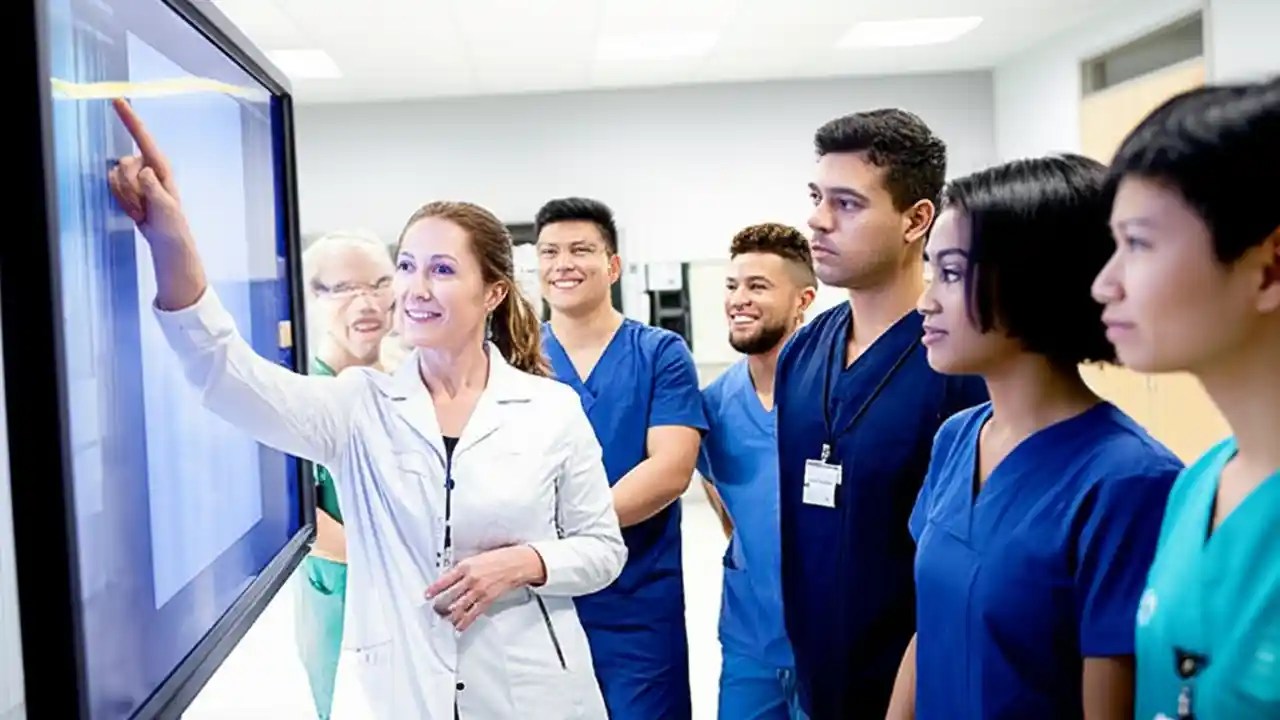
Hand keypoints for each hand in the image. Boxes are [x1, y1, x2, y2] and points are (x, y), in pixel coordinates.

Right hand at [107, 98, 189, 245]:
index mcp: (160, 166)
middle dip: (130, 188)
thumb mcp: (165, 206)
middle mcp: (146, 166)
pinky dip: (122, 200)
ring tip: (144, 209)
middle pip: (122, 165)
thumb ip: (153, 188)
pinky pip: (111, 186)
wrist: (165, 238)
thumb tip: (144, 170)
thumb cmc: (171, 222)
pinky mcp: (126, 185)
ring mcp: (135, 176)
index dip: (129, 118)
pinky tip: (136, 210)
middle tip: (146, 206)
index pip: (142, 137)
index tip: (118, 100)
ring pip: (114, 177)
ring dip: (127, 197)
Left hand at [424, 546, 545, 631]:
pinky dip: (464, 621)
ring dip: (449, 615)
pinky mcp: (488, 599)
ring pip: (459, 607)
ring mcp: (479, 591)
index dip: (434, 589)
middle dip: (439, 605)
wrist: (518, 563)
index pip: (444, 580)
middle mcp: (470, 579)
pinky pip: (473, 613)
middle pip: (449, 596)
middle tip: (435, 608)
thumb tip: (451, 578)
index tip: (427, 594)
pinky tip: (459, 625)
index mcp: (466, 566)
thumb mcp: (477, 558)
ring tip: (444, 618)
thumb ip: (463, 569)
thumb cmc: (500, 558)